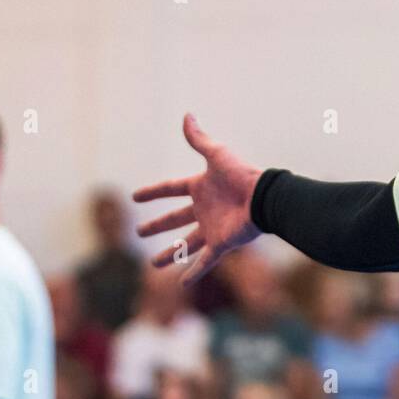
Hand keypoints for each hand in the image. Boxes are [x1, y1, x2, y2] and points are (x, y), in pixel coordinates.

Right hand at [133, 114, 263, 285]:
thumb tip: (187, 115)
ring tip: (153, 265)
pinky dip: (194, 273)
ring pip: (185, 243)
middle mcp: (204, 208)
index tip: (135, 196)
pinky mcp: (221, 244)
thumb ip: (199, 139)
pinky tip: (181, 284)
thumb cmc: (241, 175)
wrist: (264, 198)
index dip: (153, 192)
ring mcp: (211, 227)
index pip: (171, 189)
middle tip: (140, 232)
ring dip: (169, 254)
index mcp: (201, 187)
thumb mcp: (216, 155)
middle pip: (175, 218)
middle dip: (158, 225)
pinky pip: (205, 261)